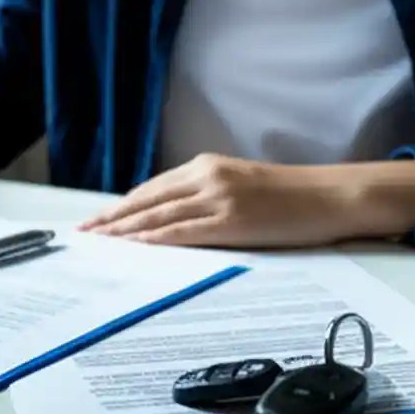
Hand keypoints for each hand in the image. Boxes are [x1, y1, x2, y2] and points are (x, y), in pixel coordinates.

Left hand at [78, 153, 414, 248]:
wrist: (330, 196)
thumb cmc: (290, 195)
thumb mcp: (240, 184)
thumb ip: (206, 195)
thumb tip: (172, 218)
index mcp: (206, 166)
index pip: (151, 188)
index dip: (121, 205)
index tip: (97, 218)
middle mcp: (207, 177)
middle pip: (147, 200)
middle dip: (113, 219)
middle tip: (84, 232)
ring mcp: (219, 199)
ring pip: (160, 216)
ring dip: (126, 232)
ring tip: (101, 243)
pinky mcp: (232, 222)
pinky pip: (185, 232)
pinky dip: (158, 239)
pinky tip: (139, 247)